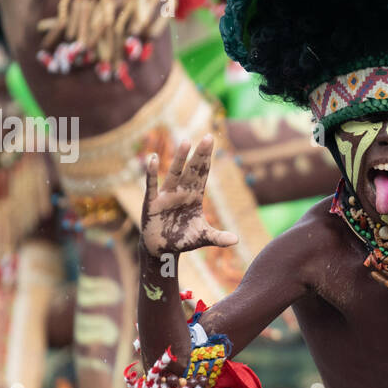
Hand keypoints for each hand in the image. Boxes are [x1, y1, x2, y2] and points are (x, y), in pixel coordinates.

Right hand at [141, 135, 237, 257]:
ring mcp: (166, 196)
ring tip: (186, 142)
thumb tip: (236, 240)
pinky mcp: (152, 203)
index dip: (207, 160)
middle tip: (208, 138)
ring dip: (180, 159)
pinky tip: (154, 159)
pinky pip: (152, 186)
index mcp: (194, 197)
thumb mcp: (202, 237)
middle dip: (200, 155)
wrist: (162, 249)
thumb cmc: (182, 239)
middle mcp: (181, 192)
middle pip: (192, 170)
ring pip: (174, 174)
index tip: (212, 143)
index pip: (202, 174)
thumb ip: (218, 238)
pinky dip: (152, 173)